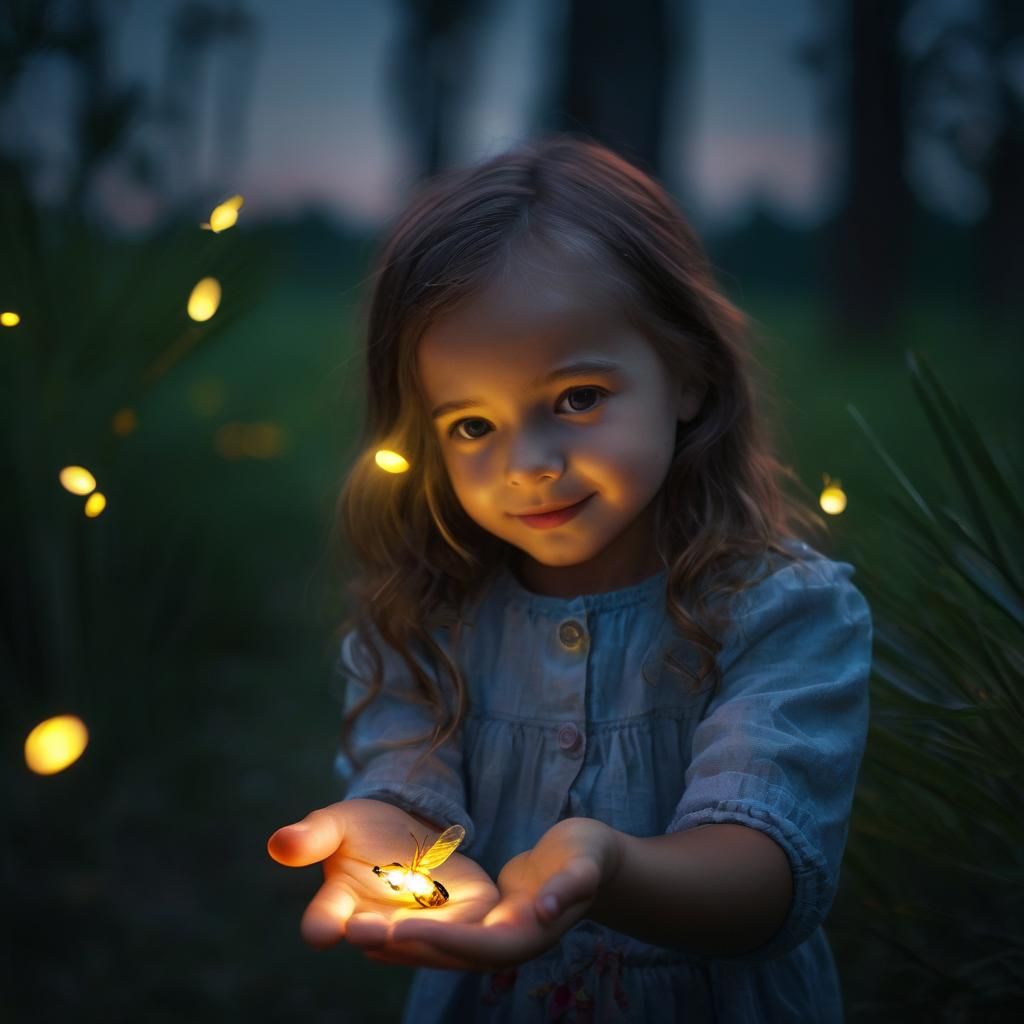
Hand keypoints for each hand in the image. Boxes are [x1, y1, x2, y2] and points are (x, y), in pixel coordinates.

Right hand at [268, 798, 499, 964]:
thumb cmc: (371, 830)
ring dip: (416, 938)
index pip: (324, 921)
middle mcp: (377, 928)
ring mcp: (419, 930)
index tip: (322, 929)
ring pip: (419, 943)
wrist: (421, 834)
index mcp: (341, 905)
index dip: (323, 925)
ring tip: (410, 927)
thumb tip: (279, 844)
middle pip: (374, 939)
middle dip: (374, 934)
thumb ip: (316, 834)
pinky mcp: (462, 922)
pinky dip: (458, 931)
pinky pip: (461, 933)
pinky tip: (459, 921)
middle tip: (367, 928)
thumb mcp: (343, 821)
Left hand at [379, 817, 622, 971]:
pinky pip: (439, 934)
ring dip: (397, 943)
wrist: (591, 861)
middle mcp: (506, 946)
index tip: (400, 928)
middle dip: (403, 944)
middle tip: (357, 931)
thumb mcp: (585, 862)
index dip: (440, 938)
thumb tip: (548, 907)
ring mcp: (492, 938)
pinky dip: (409, 932)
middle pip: (448, 954)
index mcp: (530, 934)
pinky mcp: (481, 926)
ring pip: (438, 949)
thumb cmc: (589, 855)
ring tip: (353, 930)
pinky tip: (377, 924)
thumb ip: (570, 885)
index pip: (479, 944)